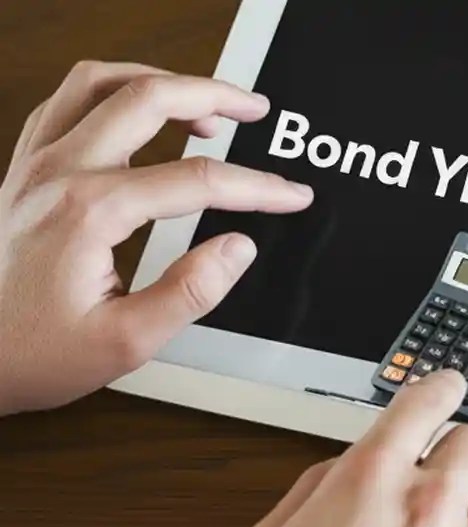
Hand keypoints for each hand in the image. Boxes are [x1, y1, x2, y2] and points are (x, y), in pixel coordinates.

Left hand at [0, 61, 312, 414]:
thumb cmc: (32, 352)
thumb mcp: (126, 342)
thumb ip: (190, 292)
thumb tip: (238, 249)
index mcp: (89, 212)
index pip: (197, 181)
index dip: (256, 187)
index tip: (289, 196)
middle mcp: (57, 174)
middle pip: (148, 98)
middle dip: (213, 95)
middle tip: (253, 110)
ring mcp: (33, 165)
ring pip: (99, 83)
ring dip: (159, 80)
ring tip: (202, 103)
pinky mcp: (22, 170)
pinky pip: (65, 102)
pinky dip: (111, 92)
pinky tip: (137, 112)